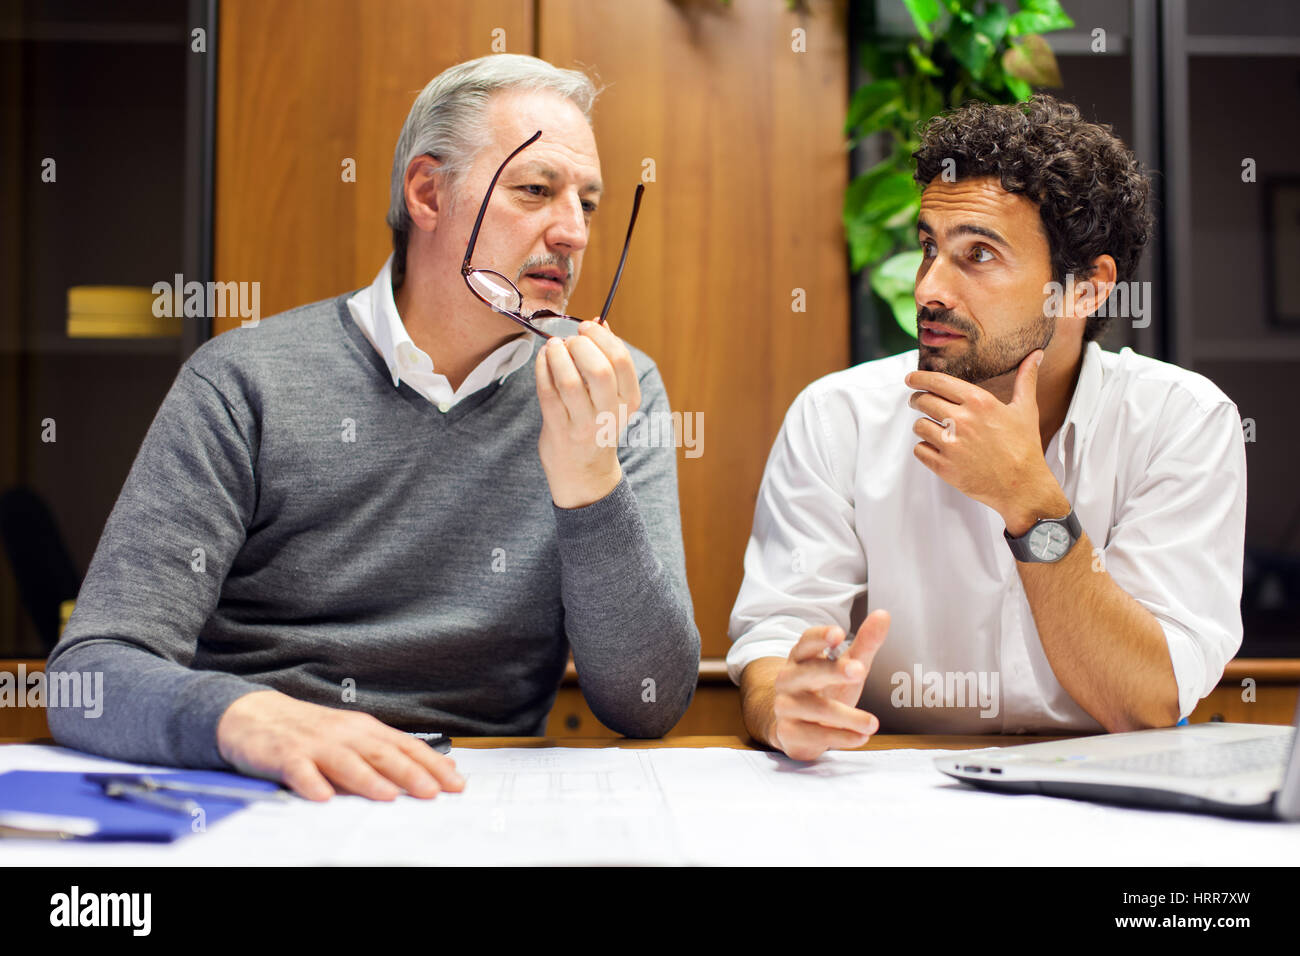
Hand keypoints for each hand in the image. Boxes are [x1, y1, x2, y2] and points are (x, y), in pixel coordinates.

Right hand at [216, 690, 464, 801]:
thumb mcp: (351, 738)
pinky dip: (311, 783)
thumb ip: (385, 754)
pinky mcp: (284, 755)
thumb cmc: (310, 732)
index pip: (406, 746)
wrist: (254, 715)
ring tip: (388, 796)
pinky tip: (323, 797)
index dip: (432, 764)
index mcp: (364, 730)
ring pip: (346, 762)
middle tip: (433, 792)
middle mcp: (344, 734)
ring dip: (368, 780)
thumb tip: (431, 772)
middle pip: (382, 753)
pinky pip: (299, 770)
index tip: (456, 782)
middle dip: (410, 773)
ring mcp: (314, 744)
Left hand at [534, 320, 640, 508]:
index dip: (602, 337)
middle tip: (570, 340)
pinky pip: (547, 394)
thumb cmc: (596, 423)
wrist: (584, 472)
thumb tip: (599, 322)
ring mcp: (583, 425)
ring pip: (570, 382)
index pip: (621, 362)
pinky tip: (543, 360)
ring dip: (558, 356)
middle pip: (599, 371)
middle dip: (581, 346)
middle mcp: (609, 414)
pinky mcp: (559, 431)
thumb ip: (608, 361)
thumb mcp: (613, 397)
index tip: (587, 327)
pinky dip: (542, 369)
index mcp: (628, 401)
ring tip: (553, 347)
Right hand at [769, 610, 888, 760]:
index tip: (838, 633)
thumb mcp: (846, 666)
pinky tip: (860, 737)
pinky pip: (814, 735)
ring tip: (873, 723)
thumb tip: (883, 614)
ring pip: (814, 709)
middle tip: (859, 671)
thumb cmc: (823, 689)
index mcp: (801, 657)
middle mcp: (789, 680)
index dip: (821, 637)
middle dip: (833, 671)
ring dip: (846, 716)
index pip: (807, 642)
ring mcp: (786, 707)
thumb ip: (864, 643)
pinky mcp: (789, 733)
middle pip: (808, 672)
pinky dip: (840, 737)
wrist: (793, 727)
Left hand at [905, 350, 1067, 534]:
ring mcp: (952, 445)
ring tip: (932, 427)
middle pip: (922, 401)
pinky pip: (919, 450)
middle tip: (918, 401)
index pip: (938, 381)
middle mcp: (962, 421)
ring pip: (918, 426)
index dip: (919, 378)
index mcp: (979, 402)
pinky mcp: (945, 467)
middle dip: (917, 399)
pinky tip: (936, 448)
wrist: (1023, 486)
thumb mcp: (1026, 409)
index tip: (911, 378)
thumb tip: (1036, 354)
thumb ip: (1025, 379)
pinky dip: (924, 448)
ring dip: (922, 425)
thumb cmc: (1024, 447)